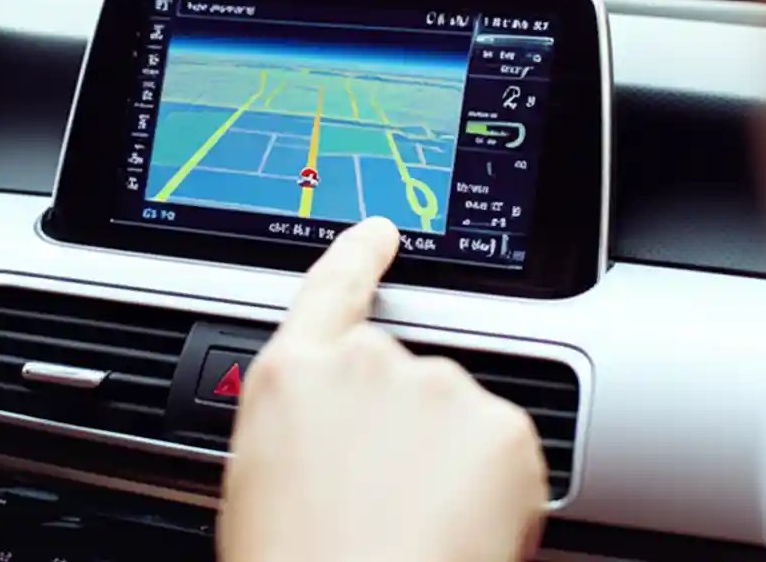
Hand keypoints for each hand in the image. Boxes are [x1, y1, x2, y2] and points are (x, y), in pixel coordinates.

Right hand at [219, 217, 547, 561]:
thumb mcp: (262, 489)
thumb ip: (304, 431)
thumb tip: (337, 440)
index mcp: (295, 377)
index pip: (331, 290)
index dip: (358, 257)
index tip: (383, 234)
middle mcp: (368, 363)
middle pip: (402, 375)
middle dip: (406, 426)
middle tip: (391, 501)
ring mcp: (439, 388)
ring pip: (458, 416)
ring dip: (450, 461)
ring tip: (422, 530)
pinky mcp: (501, 426)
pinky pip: (504, 450)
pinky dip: (494, 490)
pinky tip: (460, 535)